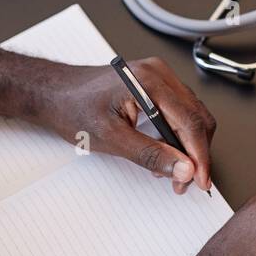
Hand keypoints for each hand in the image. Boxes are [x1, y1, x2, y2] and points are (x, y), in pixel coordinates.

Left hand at [35, 58, 215, 194]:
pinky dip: (178, 134)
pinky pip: (179, 110)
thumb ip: (150, 155)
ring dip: (187, 146)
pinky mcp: (154, 84)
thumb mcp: (111, 139)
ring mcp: (158, 76)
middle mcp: (159, 74)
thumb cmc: (73, 109)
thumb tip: (183, 168)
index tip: (200, 180)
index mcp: (149, 82)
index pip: (190, 122)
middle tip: (185, 181)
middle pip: (197, 117)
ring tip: (173, 171)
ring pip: (192, 115)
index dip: (199, 156)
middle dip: (195, 154)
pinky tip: (165, 152)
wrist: (54, 93)